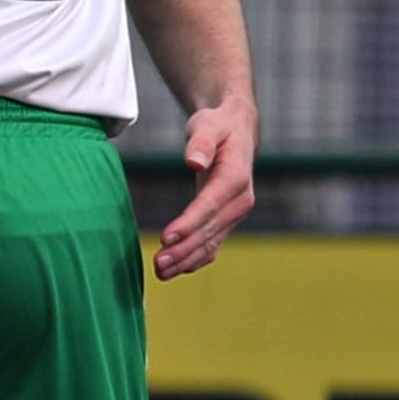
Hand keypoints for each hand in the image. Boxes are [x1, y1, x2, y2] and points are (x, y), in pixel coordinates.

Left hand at [154, 93, 256, 279]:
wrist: (235, 132)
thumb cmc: (216, 126)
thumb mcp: (207, 126)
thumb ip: (200, 143)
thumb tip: (194, 162)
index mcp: (236, 176)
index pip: (210, 204)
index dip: (189, 223)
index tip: (166, 238)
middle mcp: (240, 199)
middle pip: (210, 229)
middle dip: (184, 249)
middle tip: (158, 264)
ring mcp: (234, 213)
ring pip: (211, 242)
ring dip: (187, 260)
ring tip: (161, 273)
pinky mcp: (226, 219)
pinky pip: (213, 244)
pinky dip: (195, 259)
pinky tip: (176, 271)